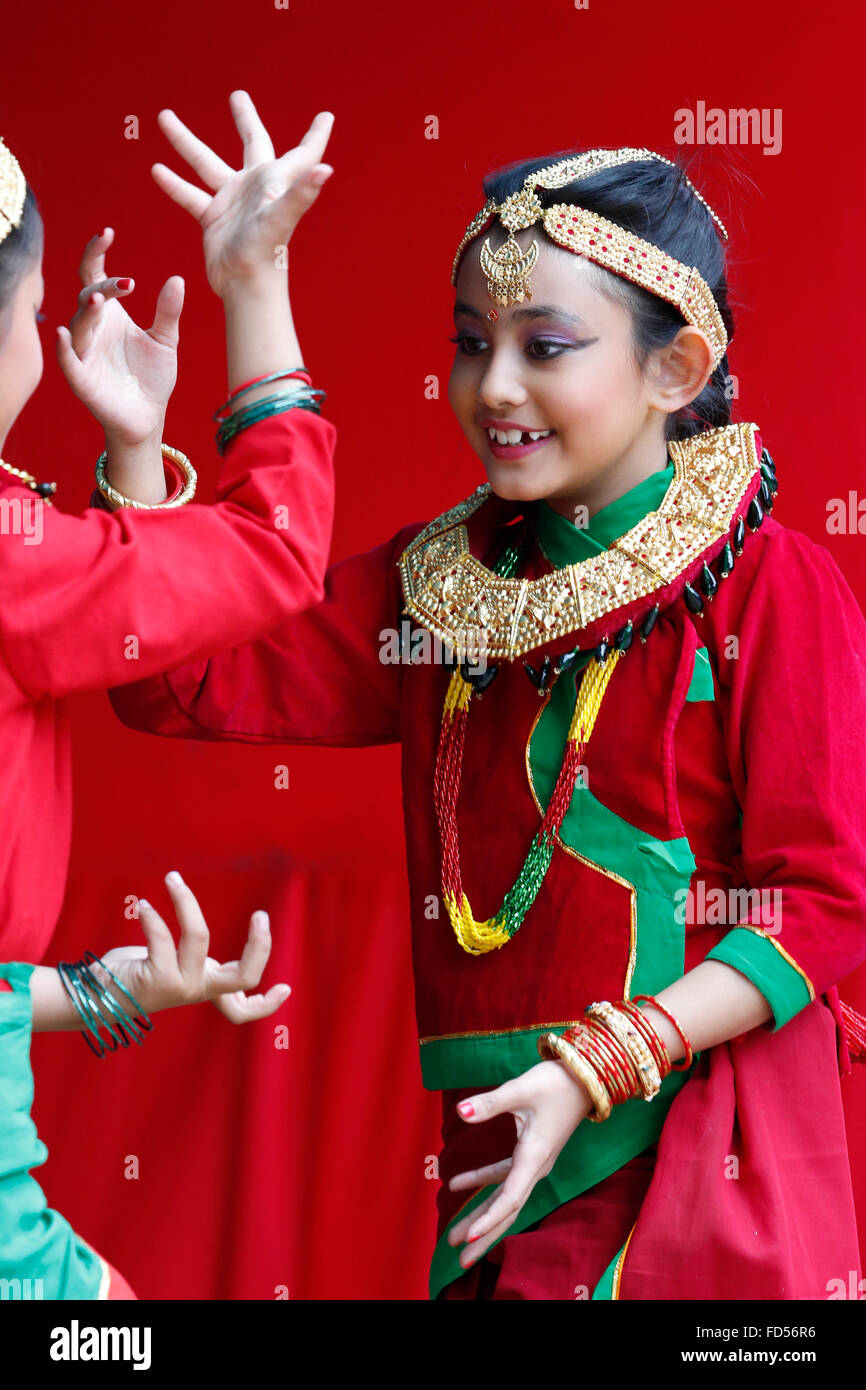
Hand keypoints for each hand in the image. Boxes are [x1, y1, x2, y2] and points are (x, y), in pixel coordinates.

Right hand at [55, 228, 182, 446]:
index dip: (96, 252)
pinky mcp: (82, 379)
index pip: (94, 274)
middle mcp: (92, 329)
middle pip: (88, 296)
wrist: (149, 417)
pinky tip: (64, 333)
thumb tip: (177, 279)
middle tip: (127, 285)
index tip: (108, 232)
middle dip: (104, 286)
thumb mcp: (166, 342)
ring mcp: (84, 353)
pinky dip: (64, 347)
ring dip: (87, 311)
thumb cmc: (151, 377)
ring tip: (99, 300)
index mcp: (109, 314)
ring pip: (78, 325)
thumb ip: (168, 312)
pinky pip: (68, 360)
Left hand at [97, 870, 289, 1023]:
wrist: (94, 997)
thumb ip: (189, 957)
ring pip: (199, 938)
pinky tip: (144, 906)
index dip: (268, 1003)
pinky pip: (164, 939)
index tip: (286, 986)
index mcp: (204, 988)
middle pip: (244, 978)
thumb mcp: (169, 965)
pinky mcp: (158, 980)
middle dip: (259, 946)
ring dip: (185, 903)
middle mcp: (197, 990)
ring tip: (172, 879)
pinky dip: (154, 918)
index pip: (242, 1010)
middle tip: (260, 915)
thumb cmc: (133, 975)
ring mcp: (180, 988)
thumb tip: (196, 929)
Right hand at [151, 91, 334, 296]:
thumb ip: (302, 191)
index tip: (327, 117)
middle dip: (245, 119)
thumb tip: (326, 169)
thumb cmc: (267, 252)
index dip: (316, 136)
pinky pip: (190, 195)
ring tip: (164, 116)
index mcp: (276, 181)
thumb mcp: (282, 216)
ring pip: (205, 162)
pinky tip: (156, 170)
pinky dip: (174, 184)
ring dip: (185, 141)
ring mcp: (232, 202)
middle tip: (237, 96)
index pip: (303, 153)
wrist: (245, 286)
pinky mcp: (213, 219)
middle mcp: (255, 187)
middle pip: (251, 142)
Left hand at [446, 1060, 591, 1268]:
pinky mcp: (530, 1155)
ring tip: (453, 1236)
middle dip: (484, 1235)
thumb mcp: (520, 1089)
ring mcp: (533, 1164)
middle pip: (507, 1210)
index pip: (510, 1197)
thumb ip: (490, 1103)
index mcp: (534, 1157)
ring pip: (504, 1198)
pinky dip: (482, 1184)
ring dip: (480, 1216)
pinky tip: (456, 1184)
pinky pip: (503, 1179)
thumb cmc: (556, 1083)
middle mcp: (535, 1168)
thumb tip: (460, 1112)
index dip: (489, 1219)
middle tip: (459, 1259)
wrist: (585, 1078)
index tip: (469, 1238)